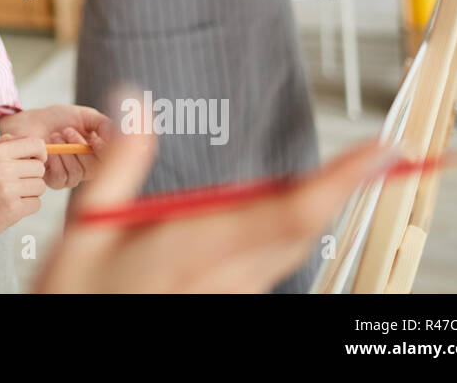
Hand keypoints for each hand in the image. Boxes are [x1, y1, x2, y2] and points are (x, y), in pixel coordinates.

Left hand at [0, 105, 111, 188]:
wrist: (32, 119)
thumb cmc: (58, 118)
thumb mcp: (85, 116)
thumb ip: (104, 124)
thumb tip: (119, 136)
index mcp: (98, 153)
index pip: (111, 163)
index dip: (105, 155)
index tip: (94, 140)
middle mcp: (87, 168)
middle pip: (96, 171)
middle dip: (81, 149)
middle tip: (67, 131)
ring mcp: (71, 176)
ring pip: (78, 174)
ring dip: (66, 152)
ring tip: (55, 135)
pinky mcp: (53, 181)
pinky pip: (61, 179)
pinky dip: (55, 162)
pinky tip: (49, 149)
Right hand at [0, 134, 46, 254]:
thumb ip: (5, 148)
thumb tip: (34, 144)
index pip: (35, 144)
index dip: (40, 153)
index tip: (35, 161)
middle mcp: (2, 168)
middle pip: (40, 168)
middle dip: (32, 177)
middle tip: (17, 184)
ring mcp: (8, 189)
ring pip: (40, 186)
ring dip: (31, 193)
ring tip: (12, 196)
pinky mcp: (13, 209)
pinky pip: (37, 204)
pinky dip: (27, 207)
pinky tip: (11, 208)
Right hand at [32, 120, 390, 292]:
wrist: (78, 354)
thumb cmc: (78, 297)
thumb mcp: (87, 226)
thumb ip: (120, 163)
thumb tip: (135, 101)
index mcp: (192, 249)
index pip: (288, 211)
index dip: (340, 180)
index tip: (378, 151)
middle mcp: (225, 279)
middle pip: (302, 230)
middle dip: (339, 189)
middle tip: (373, 156)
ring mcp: (231, 299)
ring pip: (289, 251)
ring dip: (309, 213)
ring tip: (329, 180)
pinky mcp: (228, 308)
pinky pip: (268, 269)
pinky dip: (280, 237)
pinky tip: (262, 223)